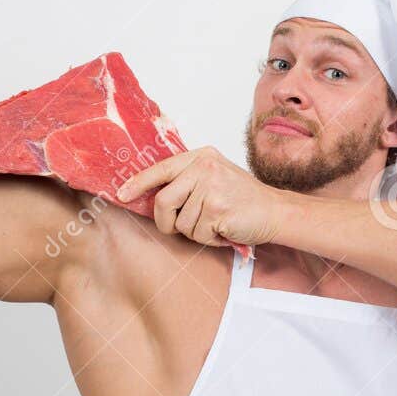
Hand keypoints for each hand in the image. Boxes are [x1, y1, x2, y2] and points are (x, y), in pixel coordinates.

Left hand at [117, 147, 285, 247]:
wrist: (275, 211)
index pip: (161, 168)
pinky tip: (225, 229)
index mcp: (201, 156)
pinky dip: (210, 239)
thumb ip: (188, 180)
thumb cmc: (243, 198)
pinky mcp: (218, 209)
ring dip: (196, 232)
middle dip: (167, 222)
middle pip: (163, 201)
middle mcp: (205, 167)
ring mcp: (212, 187)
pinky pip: (198, 234)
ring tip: (217, 222)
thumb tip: (152, 196)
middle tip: (180, 227)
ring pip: (181, 223)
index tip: (121, 193)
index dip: (138, 183)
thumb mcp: (215, 176)